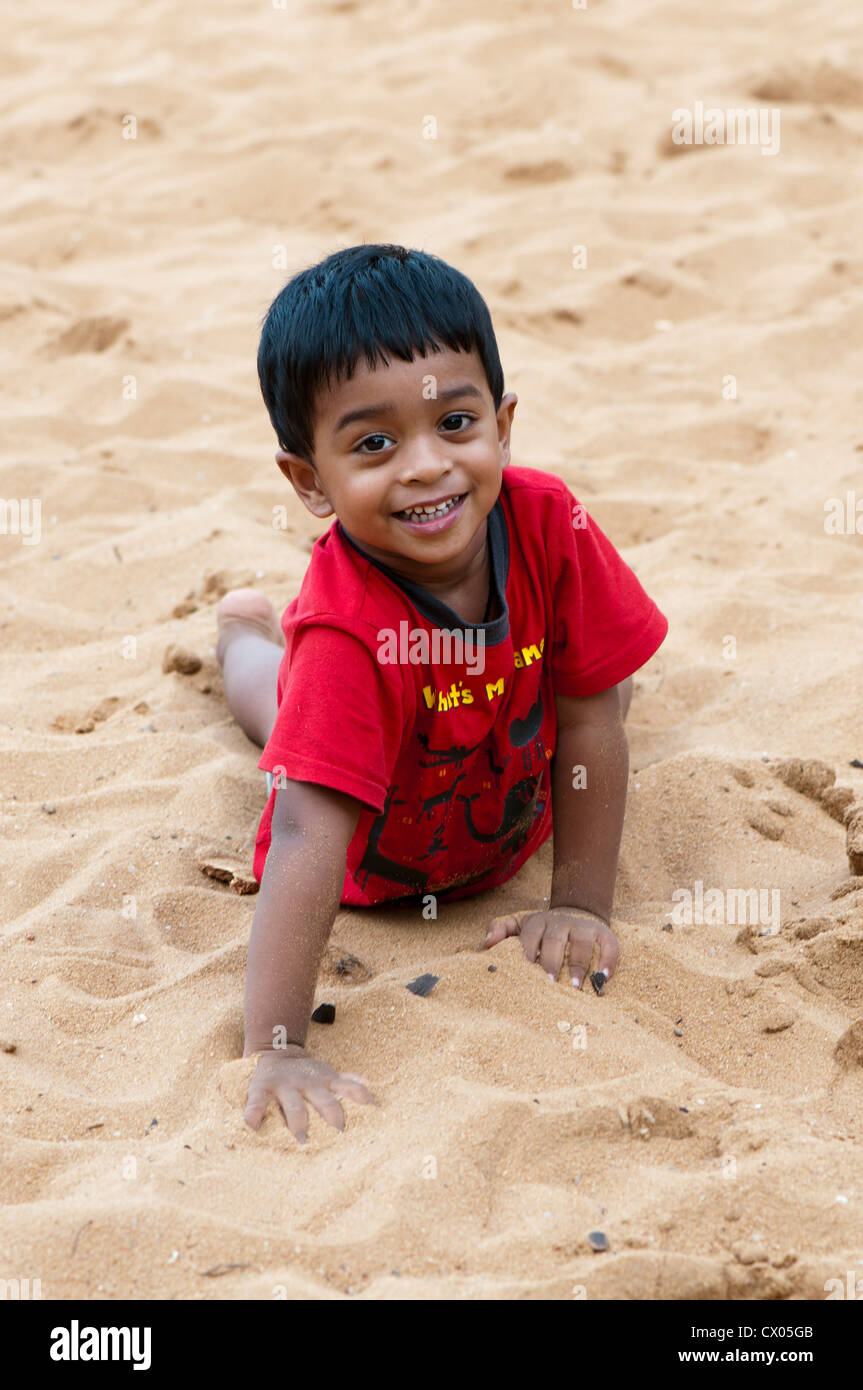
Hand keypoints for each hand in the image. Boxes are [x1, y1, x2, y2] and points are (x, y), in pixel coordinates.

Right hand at [243, 1046, 376, 1142]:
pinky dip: (254, 1114)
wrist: (276, 1052)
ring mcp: (284, 1088)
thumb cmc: (306, 1074)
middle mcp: (307, 1084)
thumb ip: (347, 1081)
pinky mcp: (260, 1091)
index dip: (360, 1101)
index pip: (348, 1089)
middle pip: (324, 1100)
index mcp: (325, 1081)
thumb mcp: (327, 1074)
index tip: (372, 1115)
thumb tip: (370, 1088)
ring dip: (299, 1123)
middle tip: (340, 1134)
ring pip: (294, 1106)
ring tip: (302, 1141)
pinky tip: (253, 1126)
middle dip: (333, 1115)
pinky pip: (256, 1105)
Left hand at [484, 906, 618, 988]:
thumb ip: (500, 929)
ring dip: (578, 964)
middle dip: (551, 961)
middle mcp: (560, 922)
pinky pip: (609, 944)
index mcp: (537, 922)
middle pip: (555, 940)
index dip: (527, 952)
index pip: (529, 936)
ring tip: (574, 986)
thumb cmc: (541, 930)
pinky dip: (608, 959)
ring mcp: (582, 926)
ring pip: (581, 942)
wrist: (575, 912)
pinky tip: (603, 976)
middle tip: (549, 984)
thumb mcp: (519, 925)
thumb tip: (488, 943)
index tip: (525, 972)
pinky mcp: (603, 932)